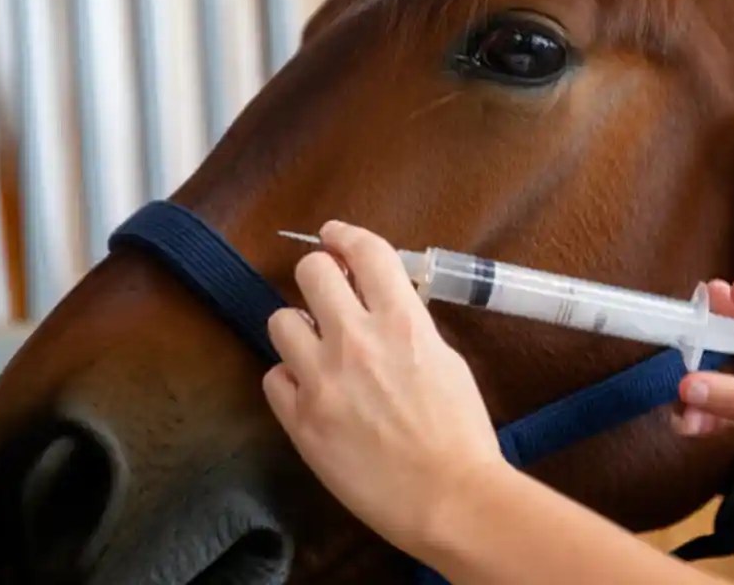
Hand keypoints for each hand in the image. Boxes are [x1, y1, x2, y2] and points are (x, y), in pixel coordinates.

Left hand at [262, 221, 504, 552]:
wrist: (449, 498)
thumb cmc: (460, 434)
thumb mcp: (445, 361)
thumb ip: (408, 327)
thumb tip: (381, 307)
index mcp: (403, 323)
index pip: (364, 251)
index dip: (345, 235)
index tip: (335, 236)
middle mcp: (357, 342)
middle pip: (311, 272)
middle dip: (319, 274)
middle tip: (326, 289)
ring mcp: (323, 380)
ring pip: (280, 320)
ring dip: (299, 328)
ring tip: (317, 348)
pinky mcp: (301, 421)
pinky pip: (273, 378)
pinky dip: (290, 380)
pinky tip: (312, 391)